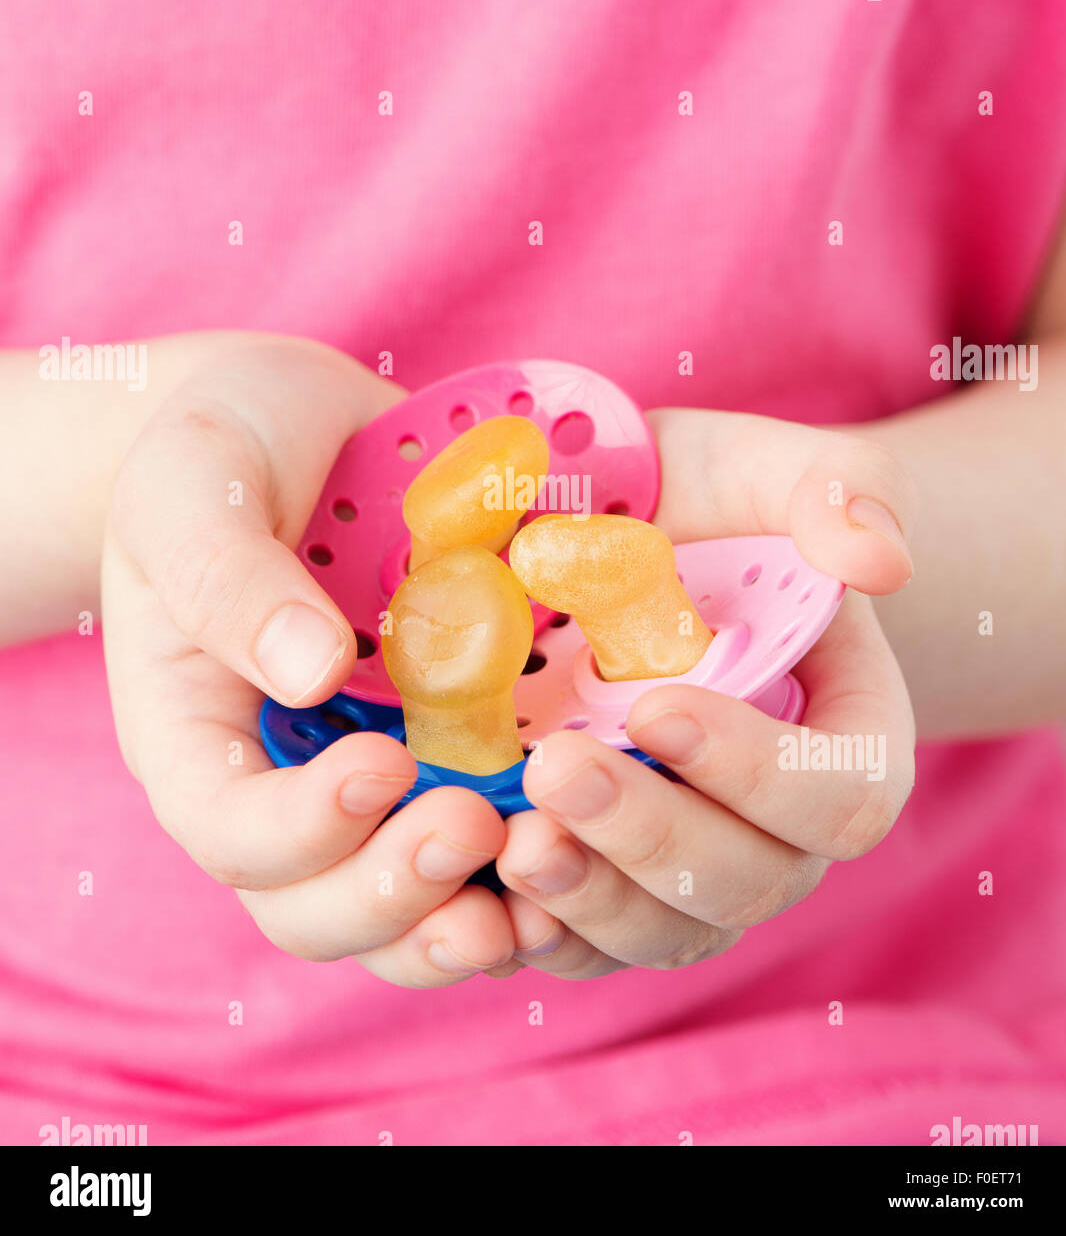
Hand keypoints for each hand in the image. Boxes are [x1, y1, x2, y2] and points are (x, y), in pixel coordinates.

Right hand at [103, 337, 515, 985]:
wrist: (308, 429)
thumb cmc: (226, 447)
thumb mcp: (198, 482)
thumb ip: (231, 575)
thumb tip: (311, 676)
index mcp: (195, 732)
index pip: (229, 831)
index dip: (303, 827)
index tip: (383, 761)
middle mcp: (277, 784)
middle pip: (312, 908)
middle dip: (393, 894)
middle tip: (475, 827)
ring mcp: (365, 784)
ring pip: (398, 914)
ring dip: (464, 924)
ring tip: (541, 891)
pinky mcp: (445, 760)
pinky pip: (474, 860)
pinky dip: (523, 878)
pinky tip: (580, 852)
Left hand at [495, 408, 916, 977]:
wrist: (617, 543)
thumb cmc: (702, 505)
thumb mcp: (762, 470)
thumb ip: (837, 492)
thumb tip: (883, 560)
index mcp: (846, 734)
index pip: (842, 794)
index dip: (759, 771)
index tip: (660, 707)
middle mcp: (780, 822)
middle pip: (752, 880)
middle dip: (655, 836)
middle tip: (559, 769)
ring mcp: (696, 864)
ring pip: (669, 930)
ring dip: (594, 899)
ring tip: (516, 842)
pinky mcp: (614, 884)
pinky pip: (592, 945)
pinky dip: (545, 932)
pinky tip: (487, 890)